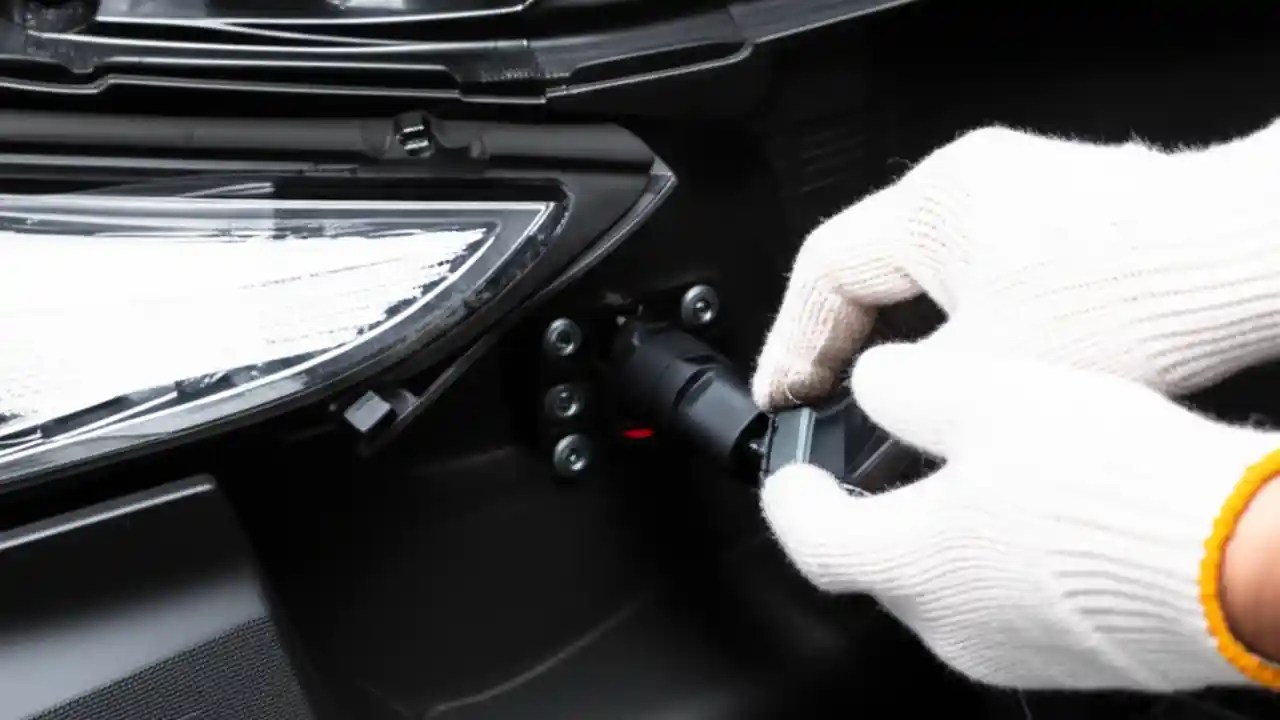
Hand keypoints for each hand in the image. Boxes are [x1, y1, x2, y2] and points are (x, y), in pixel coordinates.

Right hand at [753, 123, 1279, 407]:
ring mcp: (1012, 191)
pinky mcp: (1055, 213)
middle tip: (818, 401)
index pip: (823, 271)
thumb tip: (864, 423)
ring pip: (918, 269)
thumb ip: (905, 396)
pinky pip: (968, 266)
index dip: (791, 343)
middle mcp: (964, 181)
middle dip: (837, 339)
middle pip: (865, 266)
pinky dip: (944, 315)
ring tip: (883, 389)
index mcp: (930, 204)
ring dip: (893, 328)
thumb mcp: (988, 372)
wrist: (1245, 260)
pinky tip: (957, 359)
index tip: (783, 396)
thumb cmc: (1141, 296)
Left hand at [761, 343, 1279, 690]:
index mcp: (909, 561)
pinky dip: (994, 562)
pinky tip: (1037, 519)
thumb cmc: (1115, 488)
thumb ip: (905, 388)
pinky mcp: (1060, 659)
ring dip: (938, 535)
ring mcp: (1005, 649)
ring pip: (940, 585)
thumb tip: (872, 383)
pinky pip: (999, 605)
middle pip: (874, 564)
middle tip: (880, 464)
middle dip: (867, 512)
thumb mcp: (987, 397)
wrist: (1232, 560)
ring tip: (976, 478)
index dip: (788, 499)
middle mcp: (947, 621)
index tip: (787, 477)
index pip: (810, 538)